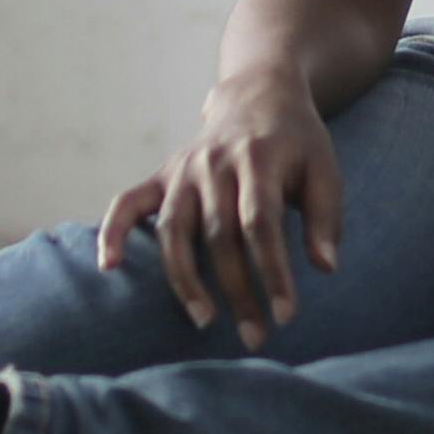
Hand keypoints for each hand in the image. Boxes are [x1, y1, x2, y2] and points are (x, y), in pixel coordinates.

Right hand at [100, 65, 350, 334]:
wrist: (258, 97)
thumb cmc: (297, 144)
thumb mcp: (325, 169)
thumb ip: (325, 218)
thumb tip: (325, 267)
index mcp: (258, 160)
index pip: (261, 225)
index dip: (272, 272)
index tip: (285, 314)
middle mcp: (214, 165)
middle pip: (219, 237)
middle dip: (237, 291)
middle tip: (255, 336)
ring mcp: (182, 170)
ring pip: (174, 230)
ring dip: (185, 280)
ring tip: (204, 321)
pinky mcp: (161, 176)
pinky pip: (128, 203)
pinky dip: (113, 232)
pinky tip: (108, 267)